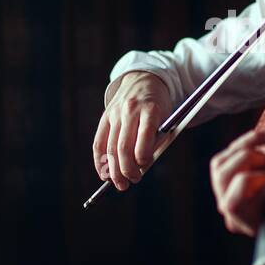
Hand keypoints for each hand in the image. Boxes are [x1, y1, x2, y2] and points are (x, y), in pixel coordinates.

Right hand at [93, 71, 171, 189]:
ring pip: (109, 147)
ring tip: (120, 184)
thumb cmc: (159, 106)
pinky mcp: (105, 117)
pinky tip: (104, 174)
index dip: (143, 156)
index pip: (144, 135)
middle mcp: (130, 110)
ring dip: (113, 170)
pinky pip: (98, 143)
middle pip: (123, 145)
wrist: (144, 80)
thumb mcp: (166, 118)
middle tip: (132, 181)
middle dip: (127, 168)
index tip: (144, 168)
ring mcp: (114, 113)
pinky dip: (100, 161)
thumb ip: (155, 140)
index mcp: (150, 109)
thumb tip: (141, 167)